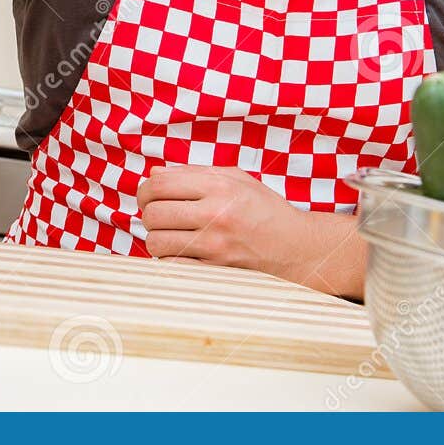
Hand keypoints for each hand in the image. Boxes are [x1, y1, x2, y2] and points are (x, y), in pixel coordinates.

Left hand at [135, 165, 367, 299]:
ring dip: (156, 239)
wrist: (298, 248)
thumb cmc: (265, 210)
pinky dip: (169, 260)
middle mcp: (216, 214)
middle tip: (159, 217)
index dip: (145, 190)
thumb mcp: (236, 179)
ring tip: (169, 236)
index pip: (159, 184)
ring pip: (157, 242)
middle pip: (153, 213)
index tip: (148, 197)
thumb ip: (193, 173)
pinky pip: (172, 266)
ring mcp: (216, 245)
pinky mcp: (217, 271)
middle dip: (148, 215)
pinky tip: (181, 253)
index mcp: (219, 186)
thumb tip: (153, 173)